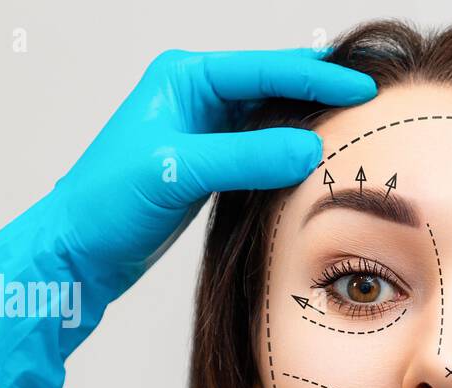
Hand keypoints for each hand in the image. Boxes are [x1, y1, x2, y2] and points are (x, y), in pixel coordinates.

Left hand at [0, 47, 375, 387]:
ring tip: (358, 132)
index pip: (265, 70)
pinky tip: (320, 167)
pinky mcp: (210, 164)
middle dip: (322, 95)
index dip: (317, 80)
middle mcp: (196, 95)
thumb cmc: (107, 205)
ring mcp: (205, 130)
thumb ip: (244, 158)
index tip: (364, 91)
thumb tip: (310, 148)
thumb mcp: (176, 173)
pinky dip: (291, 156)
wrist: (77, 251)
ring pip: (271, 119)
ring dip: (309, 126)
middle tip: (374, 104)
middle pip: (274, 86)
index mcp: (184, 78)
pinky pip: (263, 150)